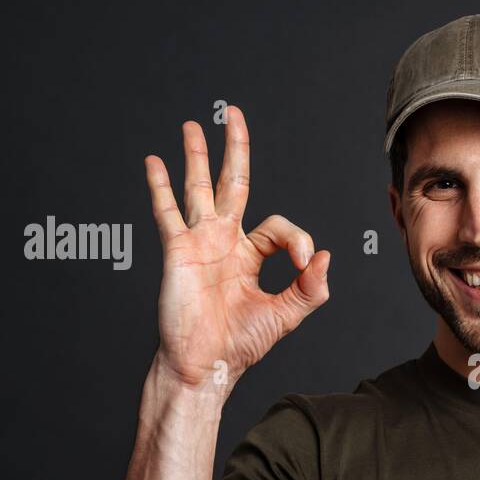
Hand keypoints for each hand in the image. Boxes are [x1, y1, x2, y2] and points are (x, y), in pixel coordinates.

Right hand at [143, 106, 330, 389]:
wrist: (206, 365)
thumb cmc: (239, 345)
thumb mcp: (284, 316)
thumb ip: (309, 289)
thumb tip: (324, 256)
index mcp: (250, 256)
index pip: (279, 228)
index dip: (297, 239)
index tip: (304, 265)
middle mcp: (225, 243)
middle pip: (234, 184)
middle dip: (235, 149)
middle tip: (233, 114)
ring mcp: (200, 243)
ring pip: (199, 188)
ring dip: (196, 156)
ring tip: (193, 125)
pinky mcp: (178, 251)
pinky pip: (168, 212)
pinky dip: (161, 187)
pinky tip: (155, 162)